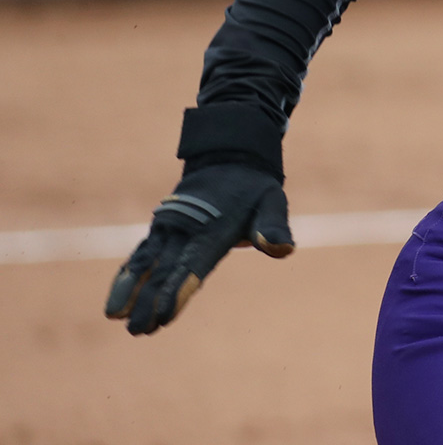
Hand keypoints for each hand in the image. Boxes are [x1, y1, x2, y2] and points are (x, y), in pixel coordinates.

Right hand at [104, 163, 294, 333]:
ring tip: (114, 316)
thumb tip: (283, 249)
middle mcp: (185, 229)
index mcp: (213, 229)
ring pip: (145, 261)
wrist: (228, 159)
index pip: (192, 265)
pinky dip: (129, 274)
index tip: (163, 315)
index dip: (178, 290)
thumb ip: (273, 226)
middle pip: (164, 269)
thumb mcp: (272, 201)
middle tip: (136, 330)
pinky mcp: (160, 228)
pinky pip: (141, 253)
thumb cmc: (253, 189)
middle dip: (149, 300)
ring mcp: (169, 228)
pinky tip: (117, 299)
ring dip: (130, 289)